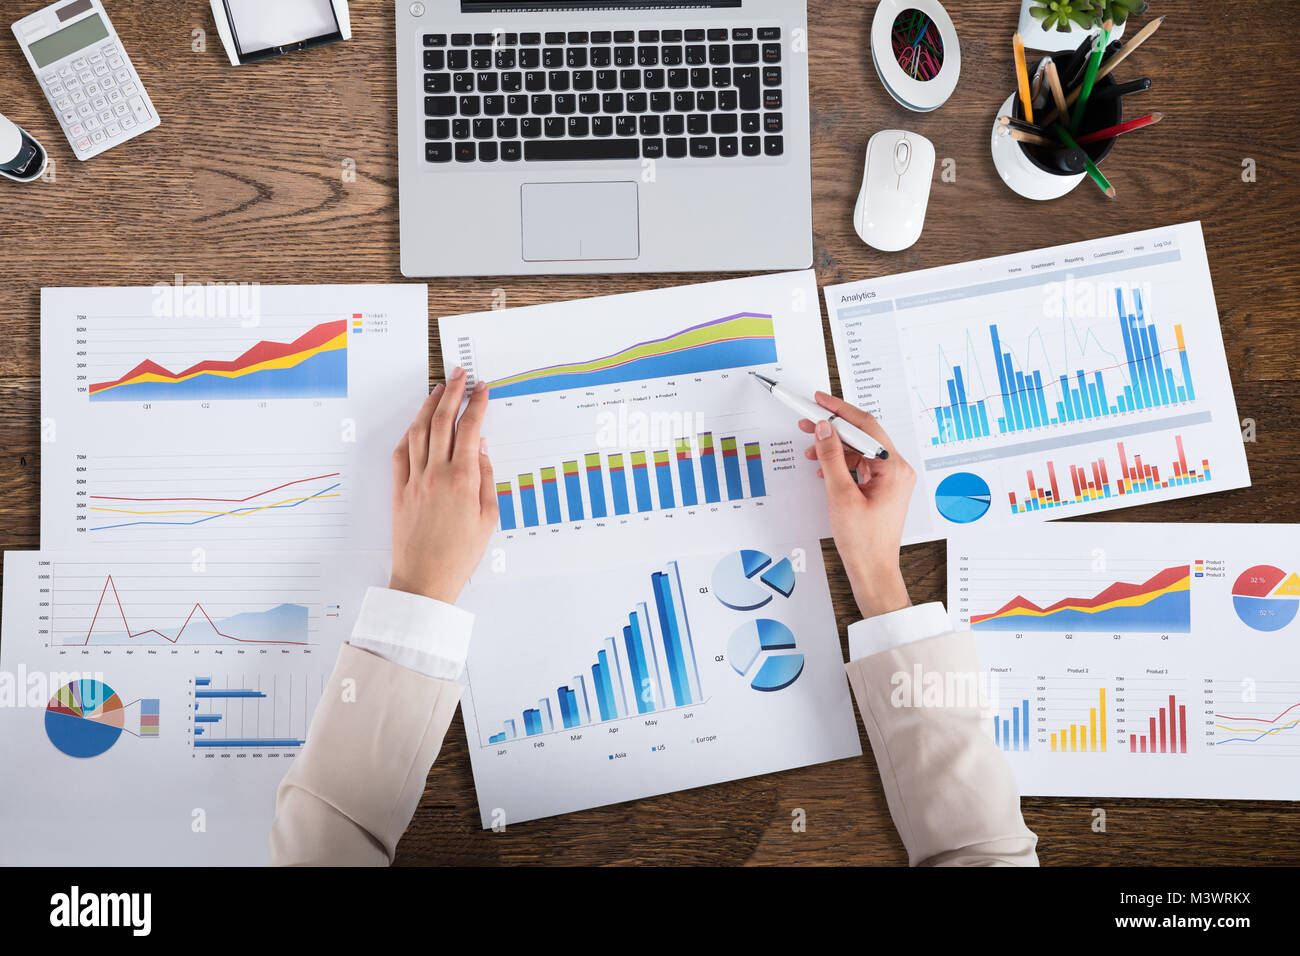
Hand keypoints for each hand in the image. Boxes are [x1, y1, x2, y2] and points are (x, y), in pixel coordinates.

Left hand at [389, 368, 496, 604]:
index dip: (477, 403)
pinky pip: (402, 453)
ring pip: (419, 431)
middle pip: (442, 421)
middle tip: (461, 375)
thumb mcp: (489, 517)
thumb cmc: (461, 554)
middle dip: (453, 393)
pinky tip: (417, 424)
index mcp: (464, 479)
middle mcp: (437, 473)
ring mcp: (415, 480)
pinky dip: (410, 433)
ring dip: (429, 406)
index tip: (483, 388)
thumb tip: (483, 449)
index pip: (471, 428)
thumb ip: (487, 478)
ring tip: (439, 390)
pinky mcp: (400, 490)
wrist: (425, 579)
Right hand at [799, 392, 915, 619]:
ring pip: (858, 451)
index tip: (819, 401)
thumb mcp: (840, 495)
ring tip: (811, 451)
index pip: (866, 426)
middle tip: (808, 421)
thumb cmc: (863, 541)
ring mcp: (890, 480)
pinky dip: (839, 463)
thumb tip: (825, 429)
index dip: (839, 411)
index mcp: (893, 468)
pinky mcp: (881, 488)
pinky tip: (823, 469)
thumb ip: (831, 458)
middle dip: (833, 429)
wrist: (872, 570)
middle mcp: (896, 470)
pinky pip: (859, 465)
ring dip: (833, 448)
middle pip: (862, 436)